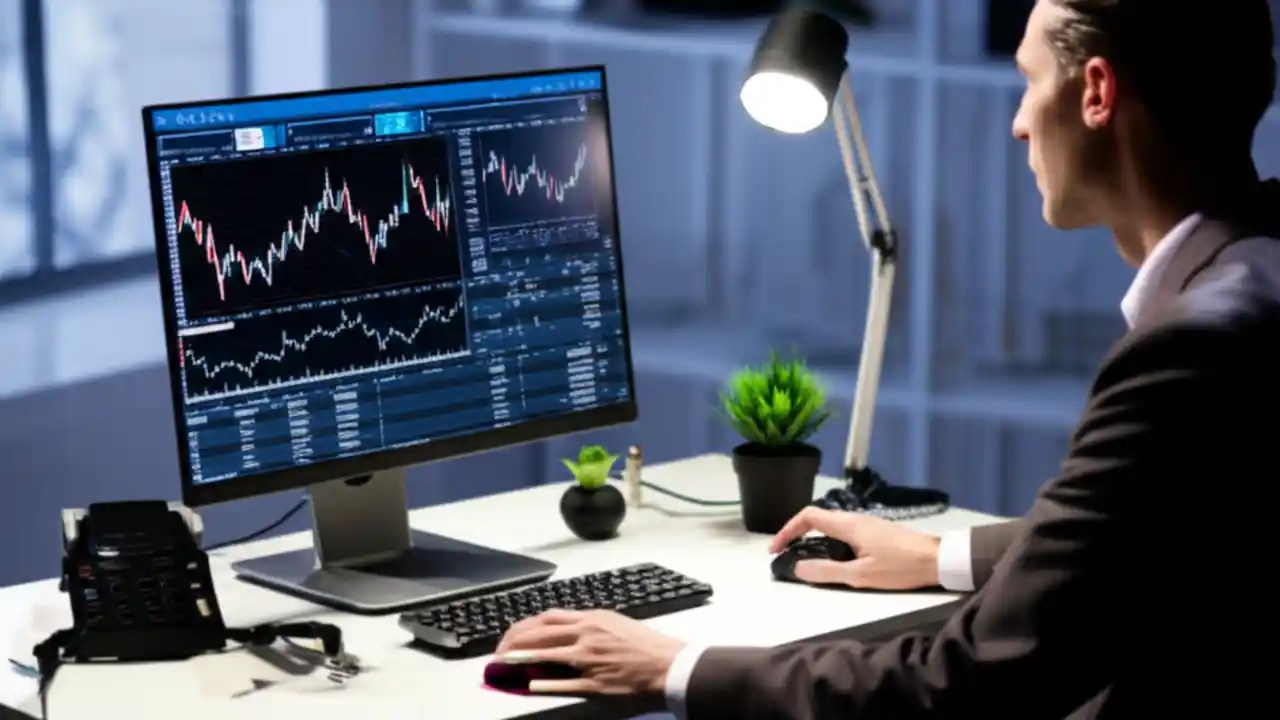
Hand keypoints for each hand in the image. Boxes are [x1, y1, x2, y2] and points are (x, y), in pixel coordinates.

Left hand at [493, 609, 685, 696]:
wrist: (669, 665)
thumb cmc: (646, 646)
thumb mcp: (615, 624)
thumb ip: (589, 626)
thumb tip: (565, 632)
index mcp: (591, 620)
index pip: (547, 619)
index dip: (525, 627)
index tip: (512, 634)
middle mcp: (587, 636)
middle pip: (540, 634)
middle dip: (515, 642)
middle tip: (500, 651)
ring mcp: (589, 660)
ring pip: (546, 656)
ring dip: (520, 660)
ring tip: (502, 664)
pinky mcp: (594, 684)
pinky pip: (563, 684)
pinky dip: (542, 684)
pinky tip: (528, 686)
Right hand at [770, 506, 941, 589]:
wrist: (939, 560)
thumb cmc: (900, 567)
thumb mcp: (861, 575)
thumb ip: (828, 572)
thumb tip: (798, 568)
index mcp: (848, 525)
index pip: (808, 516)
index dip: (787, 530)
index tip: (776, 548)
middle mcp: (855, 519)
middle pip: (817, 519)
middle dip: (797, 535)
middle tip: (787, 555)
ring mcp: (867, 524)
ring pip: (831, 526)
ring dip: (814, 540)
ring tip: (806, 560)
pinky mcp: (876, 532)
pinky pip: (843, 533)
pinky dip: (829, 543)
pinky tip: (834, 561)